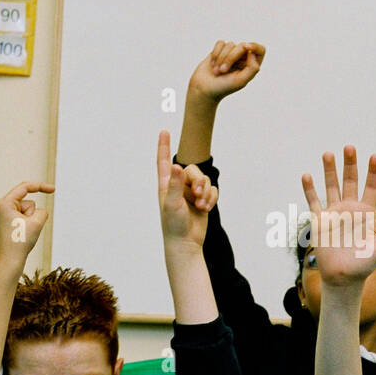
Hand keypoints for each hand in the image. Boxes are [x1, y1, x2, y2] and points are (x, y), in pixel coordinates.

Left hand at [0, 181, 52, 259]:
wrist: (10, 261)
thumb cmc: (19, 242)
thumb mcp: (37, 222)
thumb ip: (42, 211)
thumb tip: (38, 213)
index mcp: (5, 203)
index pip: (25, 187)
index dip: (41, 186)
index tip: (53, 190)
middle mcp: (2, 207)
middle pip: (28, 202)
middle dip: (33, 213)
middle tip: (27, 228)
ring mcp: (4, 215)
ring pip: (28, 212)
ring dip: (31, 221)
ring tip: (24, 234)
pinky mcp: (8, 223)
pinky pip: (25, 219)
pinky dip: (28, 225)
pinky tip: (23, 236)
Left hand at [157, 131, 217, 248]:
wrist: (185, 243)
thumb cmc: (173, 224)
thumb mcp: (172, 203)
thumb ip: (175, 184)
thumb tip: (176, 165)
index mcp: (166, 184)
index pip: (163, 161)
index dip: (163, 146)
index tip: (164, 131)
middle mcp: (178, 186)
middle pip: (193, 170)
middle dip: (198, 181)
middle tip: (197, 195)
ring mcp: (191, 192)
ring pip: (204, 180)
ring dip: (205, 192)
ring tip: (201, 206)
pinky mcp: (203, 200)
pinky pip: (212, 190)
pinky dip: (211, 199)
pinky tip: (206, 208)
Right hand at [187, 40, 265, 102]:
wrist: (204, 89)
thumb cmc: (223, 87)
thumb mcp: (240, 81)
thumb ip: (252, 68)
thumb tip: (252, 53)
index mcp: (251, 66)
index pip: (260, 50)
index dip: (254, 46)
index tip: (245, 47)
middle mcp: (243, 58)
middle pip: (242, 46)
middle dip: (230, 57)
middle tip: (223, 71)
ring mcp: (231, 53)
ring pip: (230, 44)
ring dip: (221, 58)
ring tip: (216, 71)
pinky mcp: (220, 50)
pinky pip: (220, 43)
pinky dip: (215, 53)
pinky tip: (212, 64)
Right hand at [300, 146, 375, 287]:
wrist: (343, 278)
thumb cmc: (364, 265)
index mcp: (366, 213)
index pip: (371, 187)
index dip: (373, 172)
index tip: (375, 156)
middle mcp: (350, 209)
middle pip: (350, 181)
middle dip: (350, 164)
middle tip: (349, 147)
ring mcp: (334, 213)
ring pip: (332, 186)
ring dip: (330, 171)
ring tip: (328, 153)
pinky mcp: (320, 221)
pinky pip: (314, 202)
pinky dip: (310, 189)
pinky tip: (307, 176)